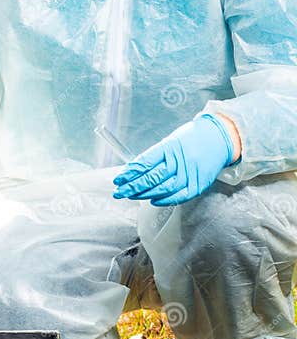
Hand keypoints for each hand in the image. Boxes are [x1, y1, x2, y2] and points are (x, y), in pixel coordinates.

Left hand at [112, 114, 234, 205]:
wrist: (219, 138)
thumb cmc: (191, 138)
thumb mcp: (171, 141)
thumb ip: (156, 156)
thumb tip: (135, 170)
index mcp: (170, 147)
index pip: (145, 162)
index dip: (130, 172)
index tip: (118, 179)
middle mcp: (179, 160)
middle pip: (152, 177)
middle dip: (133, 186)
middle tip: (119, 192)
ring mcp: (190, 173)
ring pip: (163, 188)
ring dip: (145, 194)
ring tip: (130, 196)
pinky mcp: (199, 184)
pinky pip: (180, 196)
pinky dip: (165, 199)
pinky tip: (152, 200)